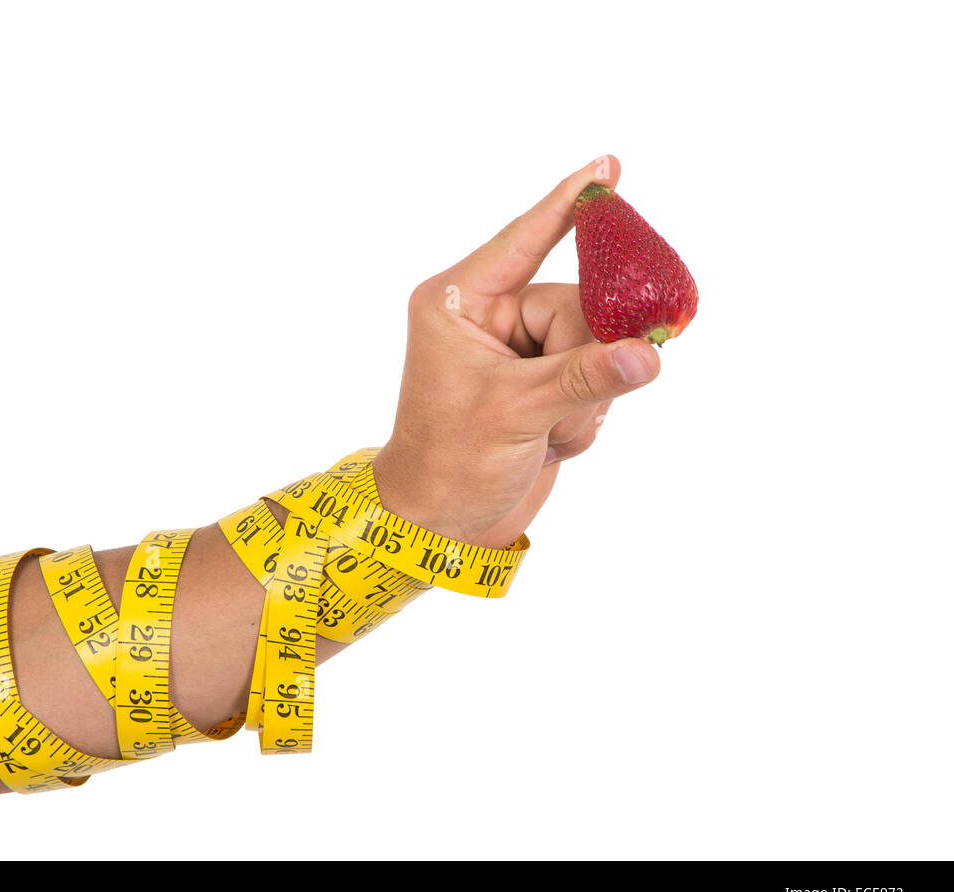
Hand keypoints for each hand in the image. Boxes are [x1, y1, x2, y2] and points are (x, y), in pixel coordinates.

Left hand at [372, 156, 660, 549]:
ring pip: (596, 348)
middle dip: (582, 363)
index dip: (568, 204)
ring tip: (543, 437)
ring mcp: (522, 353)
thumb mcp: (514, 415)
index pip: (524, 239)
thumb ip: (585, 378)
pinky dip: (584, 420)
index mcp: (461, 302)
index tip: (609, 165)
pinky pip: (598, 381)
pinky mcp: (544, 385)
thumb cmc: (449, 463)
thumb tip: (650, 352)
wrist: (442, 525)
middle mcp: (493, 317)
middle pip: (579, 305)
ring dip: (583, 403)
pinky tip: (550, 444)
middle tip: (556, 410)